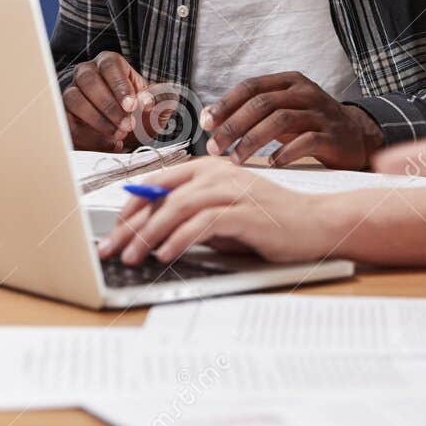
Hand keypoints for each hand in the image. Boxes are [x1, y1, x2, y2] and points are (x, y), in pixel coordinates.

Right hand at [62, 51, 167, 151]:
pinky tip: (109, 144)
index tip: (131, 106)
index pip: (110, 66)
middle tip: (127, 126)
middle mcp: (87, 73)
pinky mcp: (65, 114)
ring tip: (118, 136)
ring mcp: (73, 92)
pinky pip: (67, 122)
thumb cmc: (142, 113)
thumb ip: (160, 99)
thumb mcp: (159, 105)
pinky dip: (87, 136)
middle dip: (108, 105)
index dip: (120, 86)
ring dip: (97, 120)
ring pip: (74, 99)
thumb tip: (146, 101)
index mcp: (110, 63)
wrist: (129, 134)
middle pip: (89, 80)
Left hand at [97, 158, 343, 264]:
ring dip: (149, 234)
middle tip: (110, 249)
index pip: (156, 183)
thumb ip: (191, 215)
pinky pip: (203, 223)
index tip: (113, 231)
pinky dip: (179, 239)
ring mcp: (232, 190)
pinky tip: (165, 254)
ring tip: (132, 256)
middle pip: (161, 196)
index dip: (130, 207)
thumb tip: (149, 231)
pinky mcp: (246, 211)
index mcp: (208, 168)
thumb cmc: (269, 221)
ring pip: (177, 208)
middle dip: (130, 226)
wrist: (315, 223)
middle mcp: (218, 173)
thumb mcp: (222, 214)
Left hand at [202, 72, 384, 167]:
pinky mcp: (333, 136)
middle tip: (215, 147)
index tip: (206, 123)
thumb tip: (209, 119)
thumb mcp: (282, 110)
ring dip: (253, 140)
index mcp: (290, 82)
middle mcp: (305, 93)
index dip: (226, 104)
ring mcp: (321, 113)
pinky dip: (285, 152)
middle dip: (234, 126)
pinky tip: (272, 163)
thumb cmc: (310, 125)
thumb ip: (251, 111)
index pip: (251, 87)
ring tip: (237, 159)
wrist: (356, 137)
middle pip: (262, 103)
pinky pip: (306, 141)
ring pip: (281, 120)